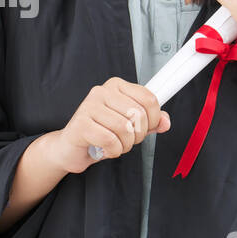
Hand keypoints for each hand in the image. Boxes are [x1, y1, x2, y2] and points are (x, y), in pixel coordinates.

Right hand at [51, 77, 169, 173]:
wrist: (70, 148)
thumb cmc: (99, 134)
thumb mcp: (129, 126)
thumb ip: (149, 122)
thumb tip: (165, 122)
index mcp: (116, 86)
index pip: (149, 98)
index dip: (153, 119)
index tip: (145, 128)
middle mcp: (102, 91)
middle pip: (138, 114)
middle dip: (137, 135)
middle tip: (126, 139)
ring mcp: (89, 106)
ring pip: (125, 128)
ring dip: (124, 145)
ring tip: (114, 144)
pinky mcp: (81, 123)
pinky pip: (110, 140)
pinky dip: (113, 151)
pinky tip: (104, 148)